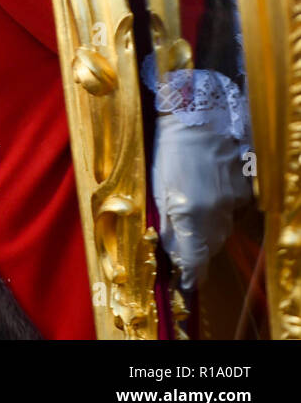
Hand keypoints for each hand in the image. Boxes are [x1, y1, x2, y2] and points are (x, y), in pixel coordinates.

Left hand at [152, 112, 252, 289]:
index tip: (184, 286)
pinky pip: (230, 212)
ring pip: (220, 231)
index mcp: (191, 212)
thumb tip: (171, 251)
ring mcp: (234, 201)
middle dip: (196, 257)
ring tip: (191, 231)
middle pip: (209, 247)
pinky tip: (206, 202)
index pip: (193, 258)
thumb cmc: (169, 149)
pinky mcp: (244, 190)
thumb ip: (166, 223)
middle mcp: (217, 212)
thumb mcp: (157, 187)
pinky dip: (218, 214)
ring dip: (206, 236)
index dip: (189, 276)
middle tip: (184, 263)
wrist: (199, 116)